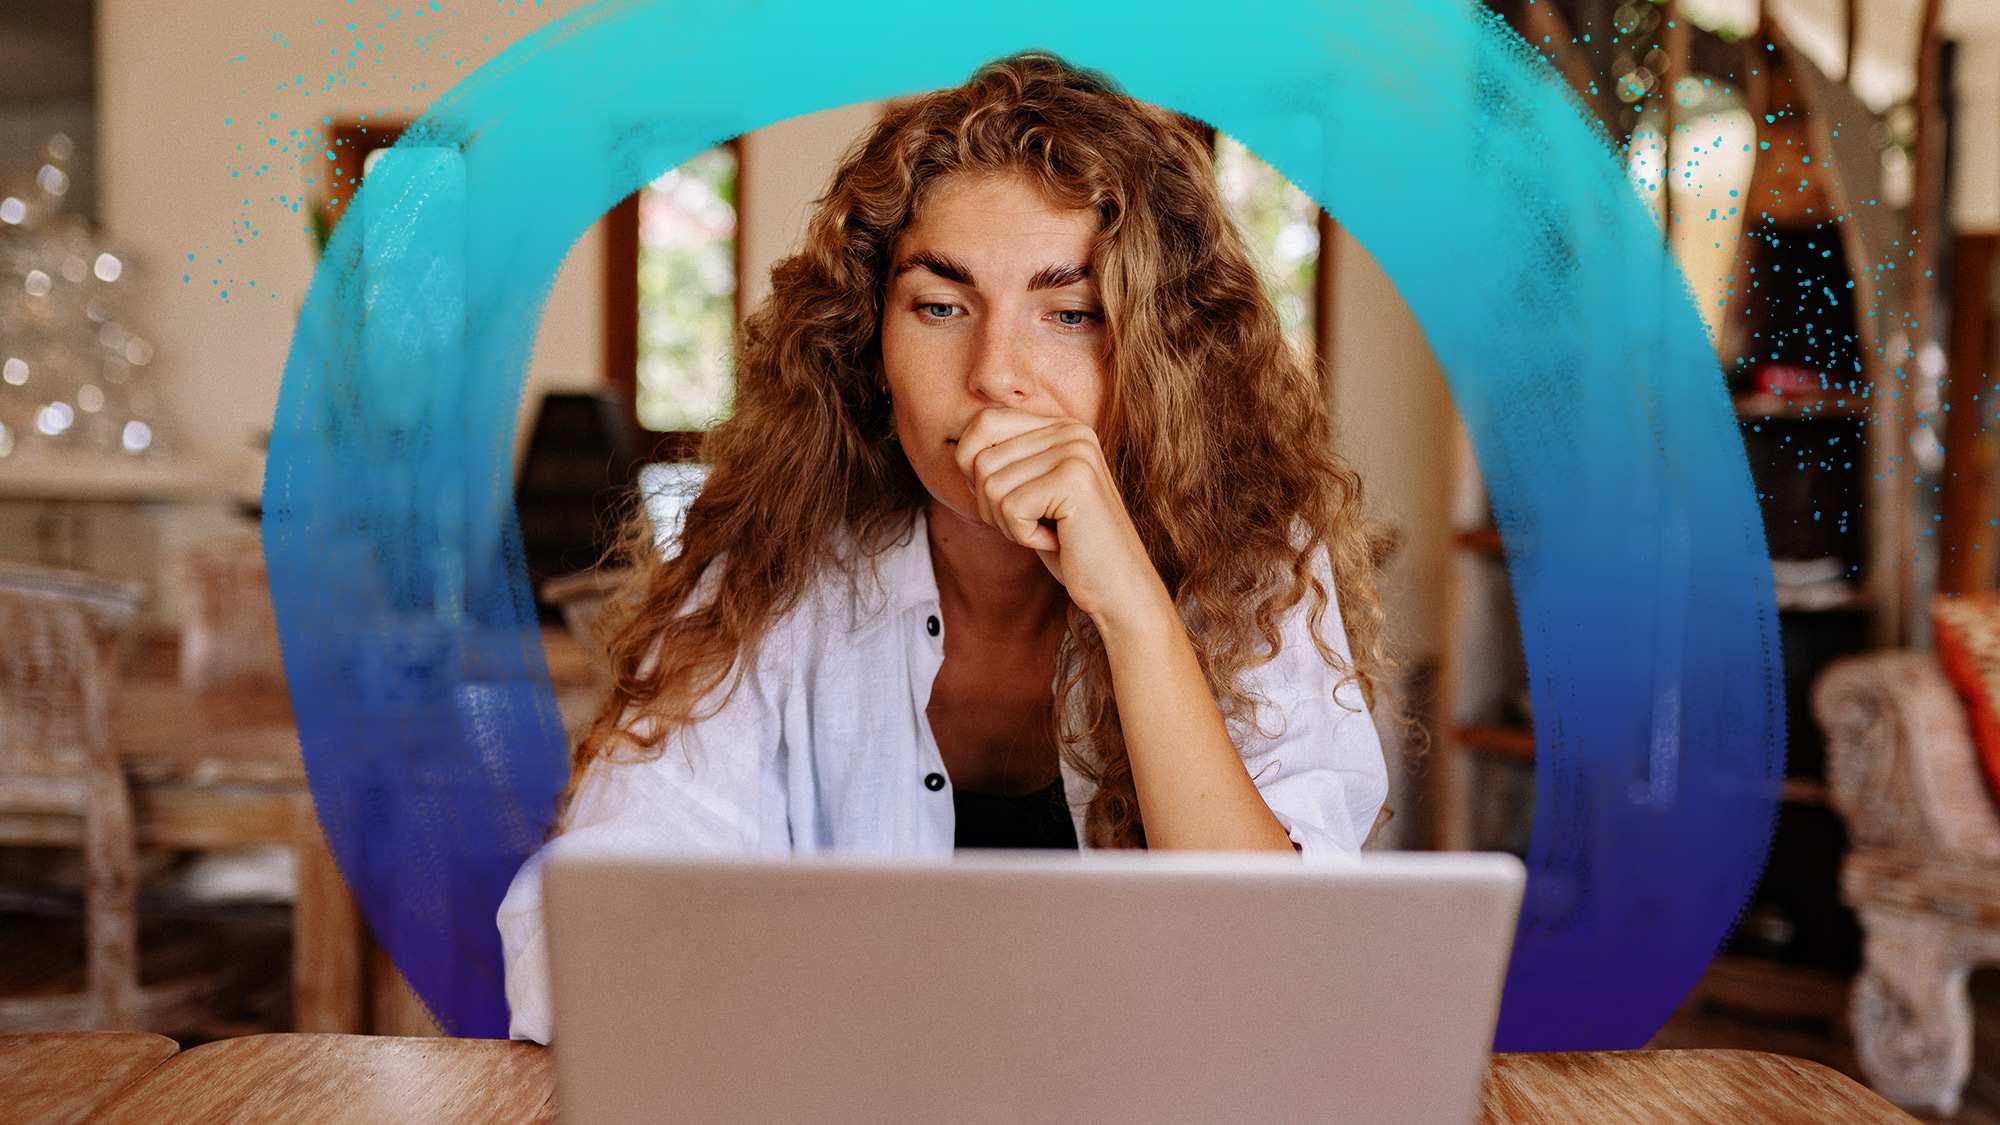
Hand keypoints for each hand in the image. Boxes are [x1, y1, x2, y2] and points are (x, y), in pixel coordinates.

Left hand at [951, 406, 1170, 625]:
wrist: (1118, 587)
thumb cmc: (1071, 545)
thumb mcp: (1032, 493)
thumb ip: (1004, 462)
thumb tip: (958, 449)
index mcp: (1060, 425)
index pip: (984, 421)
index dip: (973, 468)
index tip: (1006, 500)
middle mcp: (1070, 429)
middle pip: (981, 458)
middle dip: (991, 505)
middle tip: (1031, 523)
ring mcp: (1075, 452)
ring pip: (991, 485)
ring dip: (1008, 523)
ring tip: (1046, 531)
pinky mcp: (1074, 480)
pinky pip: (1010, 508)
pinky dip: (1023, 535)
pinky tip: (1057, 541)